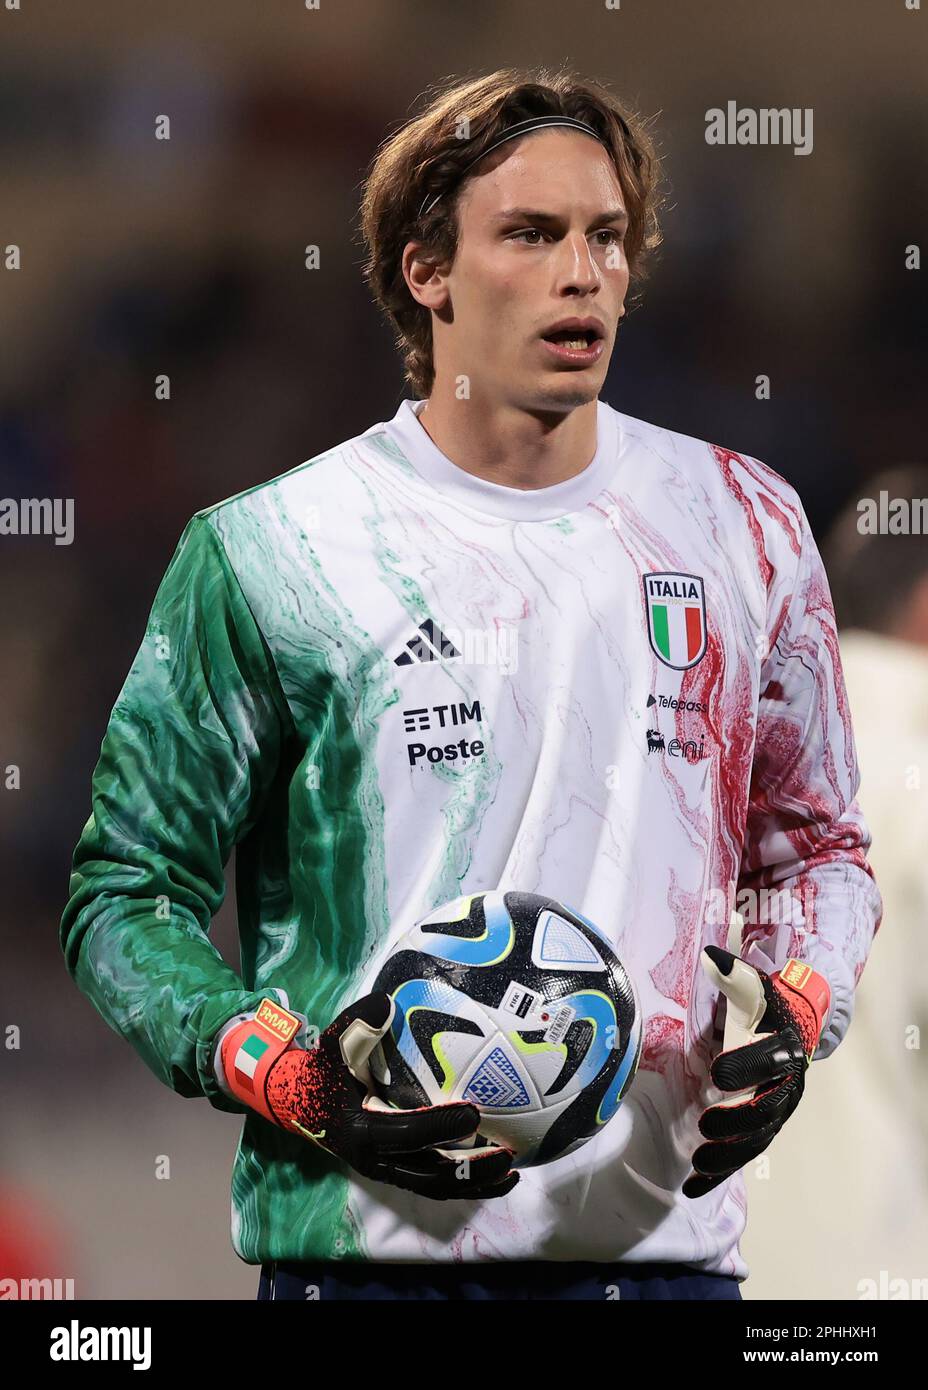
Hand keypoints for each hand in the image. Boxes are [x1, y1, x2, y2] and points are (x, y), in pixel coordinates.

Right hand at [220, 991, 519, 1200]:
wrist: (296, 1103)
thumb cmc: (321, 1071)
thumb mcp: (332, 1044)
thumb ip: (357, 1023)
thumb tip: (386, 1002)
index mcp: (360, 1130)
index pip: (405, 1134)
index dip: (439, 1127)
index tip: (473, 1113)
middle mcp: (375, 1159)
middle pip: (428, 1175)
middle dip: (468, 1170)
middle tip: (506, 1154)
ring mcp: (385, 1170)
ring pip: (434, 1186)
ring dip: (472, 1183)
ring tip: (511, 1172)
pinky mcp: (393, 1171)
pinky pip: (431, 1183)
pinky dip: (462, 1183)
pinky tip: (493, 1173)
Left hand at [682, 948, 829, 1198]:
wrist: (794, 1026)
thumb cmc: (765, 1004)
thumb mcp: (751, 984)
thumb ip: (732, 972)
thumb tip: (711, 955)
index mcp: (785, 1049)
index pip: (770, 1061)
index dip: (746, 1068)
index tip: (717, 1074)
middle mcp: (786, 1086)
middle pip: (767, 1111)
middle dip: (738, 1121)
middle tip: (706, 1126)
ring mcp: (776, 1111)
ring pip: (757, 1141)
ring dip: (728, 1156)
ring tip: (697, 1165)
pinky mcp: (762, 1127)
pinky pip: (743, 1154)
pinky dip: (720, 1173)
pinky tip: (692, 1188)